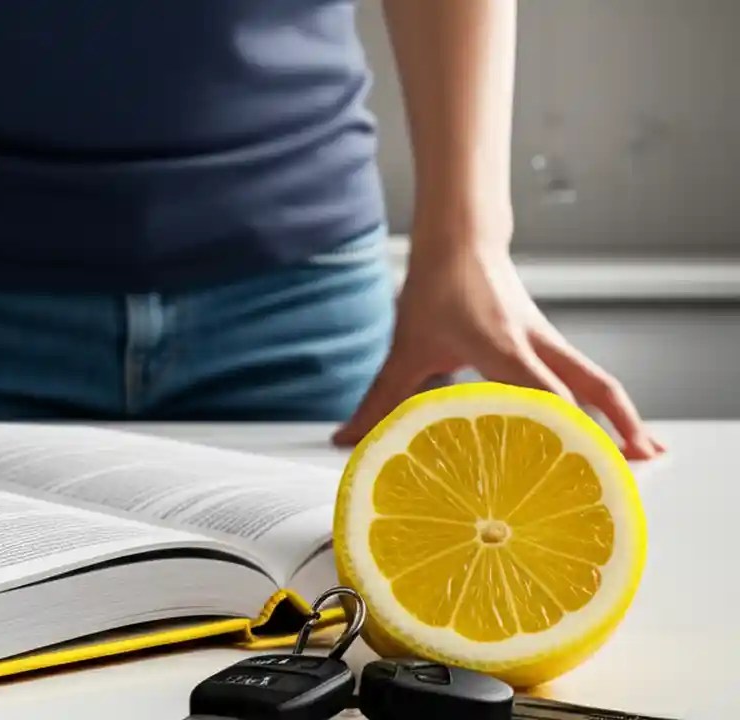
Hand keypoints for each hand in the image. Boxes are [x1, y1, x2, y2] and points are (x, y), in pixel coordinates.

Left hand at [333, 240, 663, 459]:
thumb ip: (380, 400)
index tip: (568, 468)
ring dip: (622, 414)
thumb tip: (347, 440)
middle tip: (639, 464)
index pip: (542, 393)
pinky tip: (607, 427)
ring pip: (596, 379)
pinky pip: (584, 374)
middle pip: (591, 385)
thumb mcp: (405, 348)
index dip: (559, 431)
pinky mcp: (549, 341)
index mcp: (501, 345)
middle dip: (617, 424)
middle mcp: (535, 343)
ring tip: (646, 453)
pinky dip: (602, 401)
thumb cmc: (436, 288)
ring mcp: (548, 341)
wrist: (460, 239)